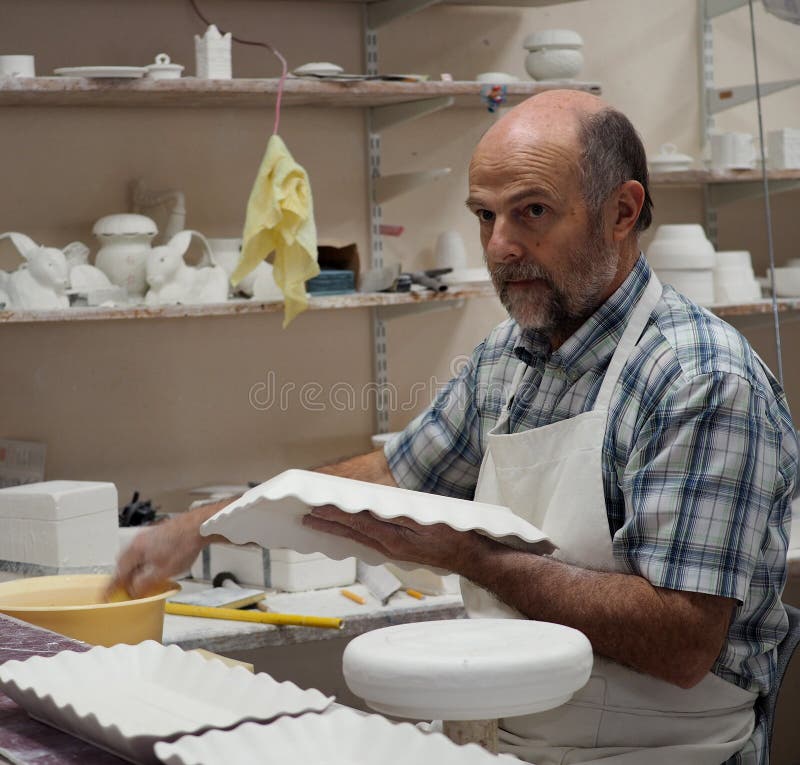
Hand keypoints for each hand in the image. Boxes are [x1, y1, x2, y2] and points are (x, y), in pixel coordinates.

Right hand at [108, 502, 225, 598]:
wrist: (199, 526)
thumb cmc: (183, 546)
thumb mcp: (163, 572)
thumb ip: (145, 583)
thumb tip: (133, 591)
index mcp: (135, 550)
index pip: (118, 573)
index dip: (112, 586)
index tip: (106, 596)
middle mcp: (138, 541)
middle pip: (124, 563)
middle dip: (123, 577)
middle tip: (125, 589)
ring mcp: (148, 536)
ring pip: (134, 556)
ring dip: (134, 569)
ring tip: (140, 580)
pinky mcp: (158, 534)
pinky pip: (144, 550)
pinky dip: (143, 561)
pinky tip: (154, 566)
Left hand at [302, 504, 486, 571]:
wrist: (470, 558)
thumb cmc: (452, 537)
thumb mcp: (426, 522)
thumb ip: (398, 516)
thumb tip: (372, 509)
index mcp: (392, 539)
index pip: (355, 524)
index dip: (334, 515)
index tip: (315, 508)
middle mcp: (387, 547)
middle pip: (352, 532)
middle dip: (328, 523)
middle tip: (306, 516)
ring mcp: (392, 550)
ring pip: (358, 537)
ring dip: (338, 528)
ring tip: (319, 522)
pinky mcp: (398, 550)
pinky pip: (369, 540)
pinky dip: (354, 532)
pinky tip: (349, 530)